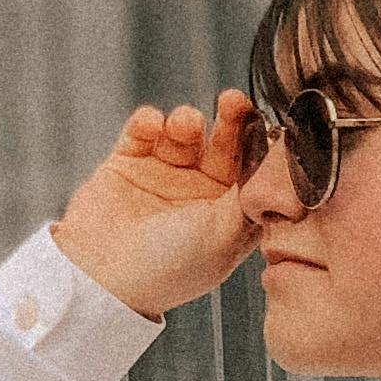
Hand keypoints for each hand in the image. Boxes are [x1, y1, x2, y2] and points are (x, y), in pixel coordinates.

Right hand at [52, 94, 262, 321]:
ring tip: (183, 125)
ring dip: (187, 121)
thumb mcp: (223, 236)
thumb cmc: (168, 269)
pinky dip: (149, 122)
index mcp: (228, 215)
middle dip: (230, 120)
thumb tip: (278, 161)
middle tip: (233, 101)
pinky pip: (143, 131)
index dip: (259, 143)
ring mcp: (163, 176)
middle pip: (223, 144)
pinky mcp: (127, 164)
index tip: (265, 121)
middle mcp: (199, 193)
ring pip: (184, 133)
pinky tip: (152, 125)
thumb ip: (252, 196)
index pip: (252, 168)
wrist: (101, 279)